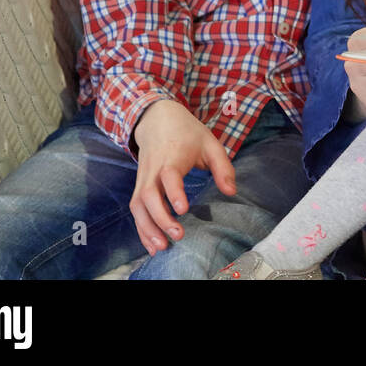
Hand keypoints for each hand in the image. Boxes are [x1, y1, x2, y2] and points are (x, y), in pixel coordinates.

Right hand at [130, 99, 234, 255]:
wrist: (157, 118)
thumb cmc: (188, 133)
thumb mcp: (211, 144)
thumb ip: (223, 168)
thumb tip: (231, 192)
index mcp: (173, 156)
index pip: (169, 174)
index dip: (174, 192)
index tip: (183, 209)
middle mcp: (153, 169)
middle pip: (148, 195)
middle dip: (160, 218)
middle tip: (178, 235)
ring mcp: (143, 178)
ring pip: (137, 205)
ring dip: (147, 228)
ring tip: (161, 247)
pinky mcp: (138, 186)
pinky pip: (135, 209)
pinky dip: (141, 228)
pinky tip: (152, 244)